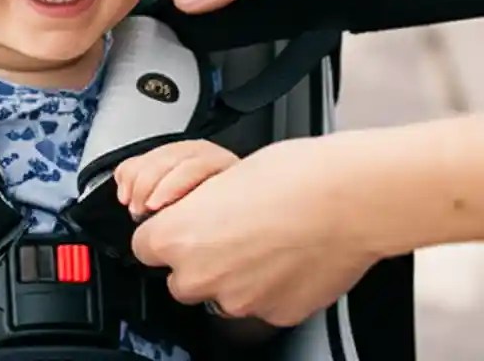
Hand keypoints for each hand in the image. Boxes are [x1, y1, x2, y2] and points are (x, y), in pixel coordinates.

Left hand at [130, 135, 381, 325]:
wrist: (348, 198)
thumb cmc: (291, 176)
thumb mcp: (217, 177)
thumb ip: (189, 210)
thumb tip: (182, 218)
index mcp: (176, 237)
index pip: (144, 247)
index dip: (166, 232)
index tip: (183, 225)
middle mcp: (200, 275)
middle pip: (180, 278)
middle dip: (198, 260)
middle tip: (229, 234)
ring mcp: (238, 299)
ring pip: (220, 295)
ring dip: (233, 277)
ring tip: (263, 244)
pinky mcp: (275, 314)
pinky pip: (260, 304)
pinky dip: (269, 288)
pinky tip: (287, 259)